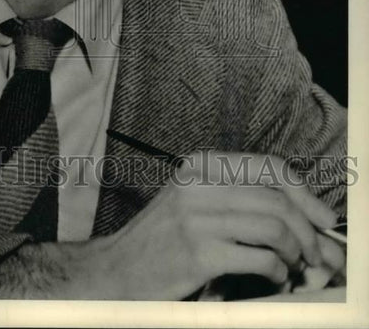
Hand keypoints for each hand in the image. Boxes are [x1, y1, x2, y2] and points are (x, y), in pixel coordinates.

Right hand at [85, 150, 342, 299]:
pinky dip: (278, 271)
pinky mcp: (199, 253)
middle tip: (318, 254)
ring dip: (296, 252)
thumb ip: (236, 198)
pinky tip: (274, 277)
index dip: (304, 192)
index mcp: (201, 165)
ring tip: (293, 266)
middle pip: (277, 198)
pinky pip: (261, 257)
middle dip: (308, 229)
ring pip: (274, 226)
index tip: (325, 218)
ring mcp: (197, 217)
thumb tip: (298, 214)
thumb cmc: (162, 239)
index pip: (268, 166)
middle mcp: (199, 183)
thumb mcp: (193, 201)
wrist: (117, 269)